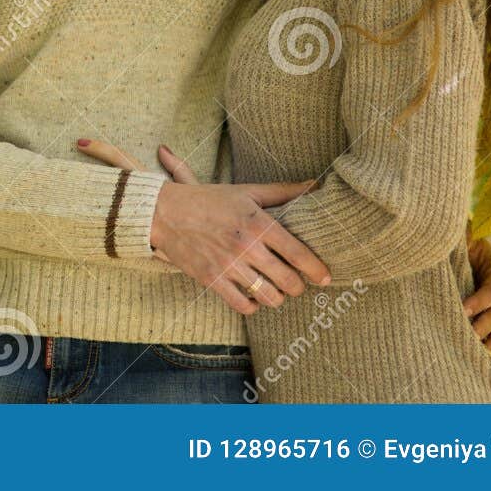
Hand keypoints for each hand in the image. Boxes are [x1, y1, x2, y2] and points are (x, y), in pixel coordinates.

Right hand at [77, 138, 327, 315]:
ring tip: (275, 291)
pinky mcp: (212, 279)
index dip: (317, 270)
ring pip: (269, 297)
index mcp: (258, 223)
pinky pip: (243, 305)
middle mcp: (246, 246)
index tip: (325, 278)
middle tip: (296, 284)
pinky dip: (253, 305)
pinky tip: (252, 296)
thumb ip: (283, 191)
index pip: (299, 253)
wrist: (165, 212)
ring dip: (276, 297)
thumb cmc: (209, 200)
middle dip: (298, 287)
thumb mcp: (246, 191)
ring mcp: (229, 265)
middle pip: (288, 281)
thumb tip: (316, 184)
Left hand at [462, 234, 490, 350]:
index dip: (482, 300)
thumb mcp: (465, 236)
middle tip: (469, 335)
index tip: (463, 309)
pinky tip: (481, 355)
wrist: (463, 245)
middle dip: (485, 324)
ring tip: (477, 351)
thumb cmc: (462, 239)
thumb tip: (456, 241)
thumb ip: (465, 239)